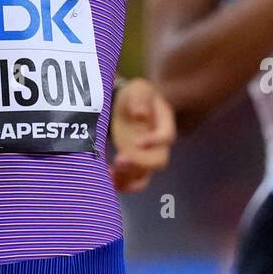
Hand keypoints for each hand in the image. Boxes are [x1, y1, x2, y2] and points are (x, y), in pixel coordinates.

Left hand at [109, 77, 175, 192]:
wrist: (128, 105)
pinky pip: (130, 180)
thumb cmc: (136, 96)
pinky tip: (106, 178)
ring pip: (143, 176)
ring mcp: (145, 157)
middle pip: (156, 162)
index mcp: (164, 125)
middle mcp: (158, 146)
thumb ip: (140, 99)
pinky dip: (119, 183)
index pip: (167, 137)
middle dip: (139, 164)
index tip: (139, 142)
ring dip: (128, 179)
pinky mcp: (132, 165)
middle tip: (120, 160)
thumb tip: (140, 114)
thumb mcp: (139, 90)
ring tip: (111, 176)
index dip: (155, 141)